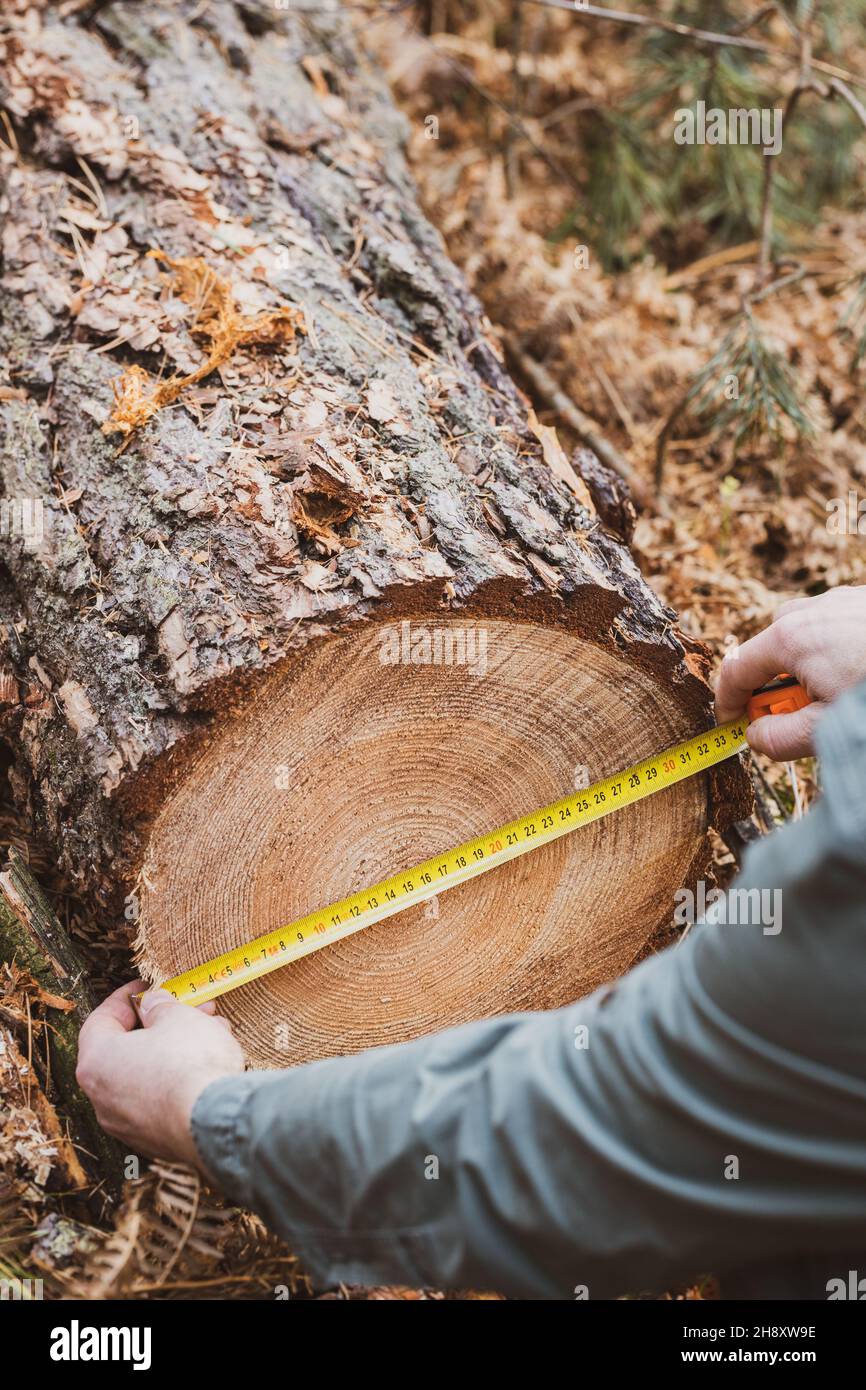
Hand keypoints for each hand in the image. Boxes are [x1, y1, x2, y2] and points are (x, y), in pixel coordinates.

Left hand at [76, 981, 244, 1169]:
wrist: (214, 1123)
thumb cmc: (189, 1064)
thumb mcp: (176, 1017)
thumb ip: (160, 1006)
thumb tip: (153, 1005)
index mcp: (97, 1061)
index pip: (101, 1019)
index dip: (125, 997)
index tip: (145, 986)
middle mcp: (103, 1097)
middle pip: (127, 1048)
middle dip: (160, 1023)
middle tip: (186, 1007)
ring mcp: (126, 1123)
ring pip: (148, 1073)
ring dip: (175, 1048)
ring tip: (210, 1031)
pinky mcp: (153, 1139)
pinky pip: (162, 1098)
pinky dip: (180, 1076)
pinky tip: (209, 1062)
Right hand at [714, 585, 865, 759]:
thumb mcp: (825, 728)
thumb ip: (777, 739)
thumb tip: (755, 736)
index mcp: (790, 638)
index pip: (737, 669)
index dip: (728, 702)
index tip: (732, 725)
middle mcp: (810, 610)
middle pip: (770, 649)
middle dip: (776, 686)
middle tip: (800, 718)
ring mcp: (841, 601)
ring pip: (804, 638)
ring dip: (808, 670)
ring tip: (838, 698)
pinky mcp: (865, 603)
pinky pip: (834, 629)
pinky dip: (836, 655)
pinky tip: (861, 678)